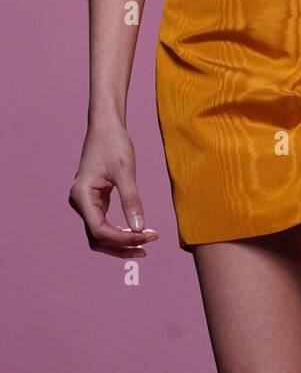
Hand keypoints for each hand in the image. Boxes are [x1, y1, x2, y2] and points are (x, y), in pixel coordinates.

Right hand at [68, 120, 158, 257]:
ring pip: (99, 234)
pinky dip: (119, 232)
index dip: (122, 238)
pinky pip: (104, 224)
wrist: (105, 125)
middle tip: (148, 246)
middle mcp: (80, 203)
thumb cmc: (114, 143)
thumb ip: (131, 199)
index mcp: (82, 196)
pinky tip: (137, 233)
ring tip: (145, 244)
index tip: (146, 235)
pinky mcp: (95, 200)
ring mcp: (86, 203)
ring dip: (120, 243)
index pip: (99, 229)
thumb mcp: (125, 170)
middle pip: (97, 238)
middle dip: (121, 246)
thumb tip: (139, 228)